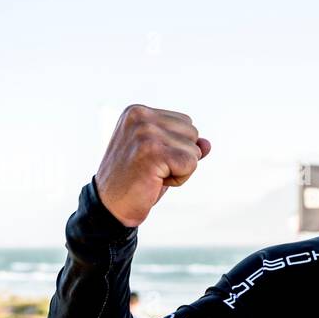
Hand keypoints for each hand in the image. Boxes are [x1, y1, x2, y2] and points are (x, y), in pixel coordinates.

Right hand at [94, 105, 210, 227]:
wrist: (111, 206)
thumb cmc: (137, 181)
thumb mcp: (161, 156)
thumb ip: (183, 145)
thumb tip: (207, 144)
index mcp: (138, 111)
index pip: (185, 123)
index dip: (176, 147)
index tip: (151, 159)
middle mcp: (140, 116)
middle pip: (192, 133)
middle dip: (180, 157)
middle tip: (153, 169)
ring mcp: (145, 132)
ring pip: (194, 149)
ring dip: (180, 169)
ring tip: (153, 175)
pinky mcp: (153, 152)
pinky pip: (191, 163)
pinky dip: (180, 179)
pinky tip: (156, 182)